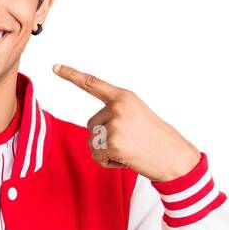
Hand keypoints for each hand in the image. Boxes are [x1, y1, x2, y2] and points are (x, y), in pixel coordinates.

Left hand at [52, 63, 200, 182]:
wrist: (173, 156)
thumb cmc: (155, 137)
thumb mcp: (137, 114)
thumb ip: (115, 112)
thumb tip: (94, 127)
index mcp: (124, 97)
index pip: (92, 84)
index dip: (71, 75)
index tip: (55, 67)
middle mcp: (117, 108)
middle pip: (91, 124)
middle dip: (104, 136)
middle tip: (129, 140)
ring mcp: (114, 126)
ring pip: (92, 141)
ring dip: (106, 150)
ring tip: (129, 149)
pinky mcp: (112, 144)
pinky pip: (96, 156)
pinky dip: (108, 162)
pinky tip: (125, 159)